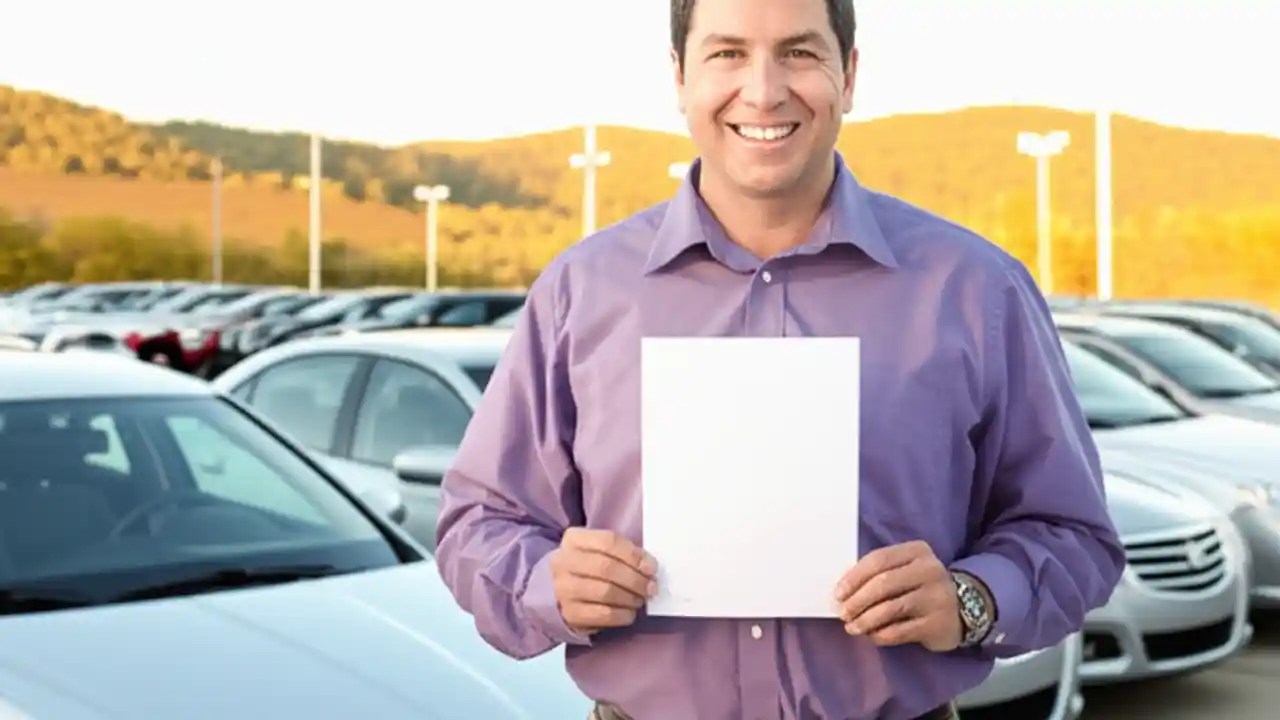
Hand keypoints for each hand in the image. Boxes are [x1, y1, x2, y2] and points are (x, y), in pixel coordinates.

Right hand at [548, 528, 658, 634]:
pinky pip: (603, 614)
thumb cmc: (585, 569)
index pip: (608, 541)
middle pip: (607, 568)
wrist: (554, 593)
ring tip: (640, 599)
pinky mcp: (569, 613)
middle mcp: (563, 562)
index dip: (634, 555)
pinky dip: (622, 614)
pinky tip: (629, 613)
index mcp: (574, 540)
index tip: (651, 567)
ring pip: (605, 592)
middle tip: (651, 587)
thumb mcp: (597, 551)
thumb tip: (648, 567)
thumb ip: (621, 554)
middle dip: (635, 579)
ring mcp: (563, 589)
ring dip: (630, 597)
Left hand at [833, 540, 962, 651]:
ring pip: (891, 609)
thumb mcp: (905, 569)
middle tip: (843, 613)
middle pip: (883, 584)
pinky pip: (901, 631)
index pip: (879, 560)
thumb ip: (879, 573)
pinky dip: (881, 635)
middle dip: (857, 600)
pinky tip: (872, 636)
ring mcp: (937, 597)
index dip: (854, 577)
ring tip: (852, 627)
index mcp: (917, 551)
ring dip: (865, 620)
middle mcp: (930, 570)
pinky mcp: (938, 623)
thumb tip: (843, 591)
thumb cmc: (920, 586)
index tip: (838, 594)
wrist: (965, 608)